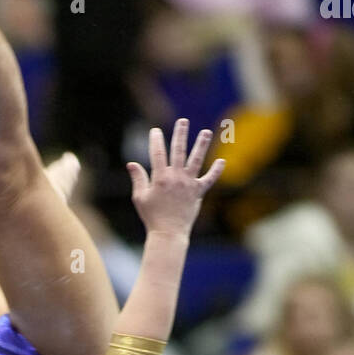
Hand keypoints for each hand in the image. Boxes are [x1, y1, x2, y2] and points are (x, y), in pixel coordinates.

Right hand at [126, 120, 223, 236]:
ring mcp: (188, 184)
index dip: (156, 140)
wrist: (168, 233)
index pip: (158, 153)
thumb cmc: (152, 217)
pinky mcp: (198, 193)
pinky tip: (221, 161)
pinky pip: (209, 180)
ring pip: (196, 160)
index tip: (155, 131)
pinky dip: (215, 171)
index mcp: (160, 178)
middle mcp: (176, 178)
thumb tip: (132, 164)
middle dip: (180, 134)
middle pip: (179, 151)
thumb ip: (138, 179)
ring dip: (201, 145)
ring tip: (206, 132)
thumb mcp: (140, 197)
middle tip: (183, 121)